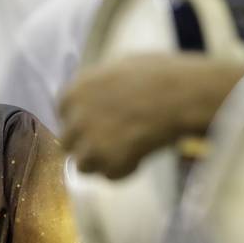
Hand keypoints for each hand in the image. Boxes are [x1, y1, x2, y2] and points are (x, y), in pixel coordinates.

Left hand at [59, 54, 243, 178]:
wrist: (180, 96)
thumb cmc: (159, 75)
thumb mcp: (122, 66)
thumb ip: (103, 85)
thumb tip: (104, 92)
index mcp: (76, 90)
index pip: (63, 112)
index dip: (80, 120)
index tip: (97, 125)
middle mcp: (76, 117)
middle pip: (68, 142)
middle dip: (87, 145)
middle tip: (112, 145)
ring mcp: (91, 142)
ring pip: (83, 165)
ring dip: (103, 162)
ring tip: (128, 153)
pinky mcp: (109, 163)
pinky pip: (110, 176)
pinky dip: (125, 171)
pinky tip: (142, 157)